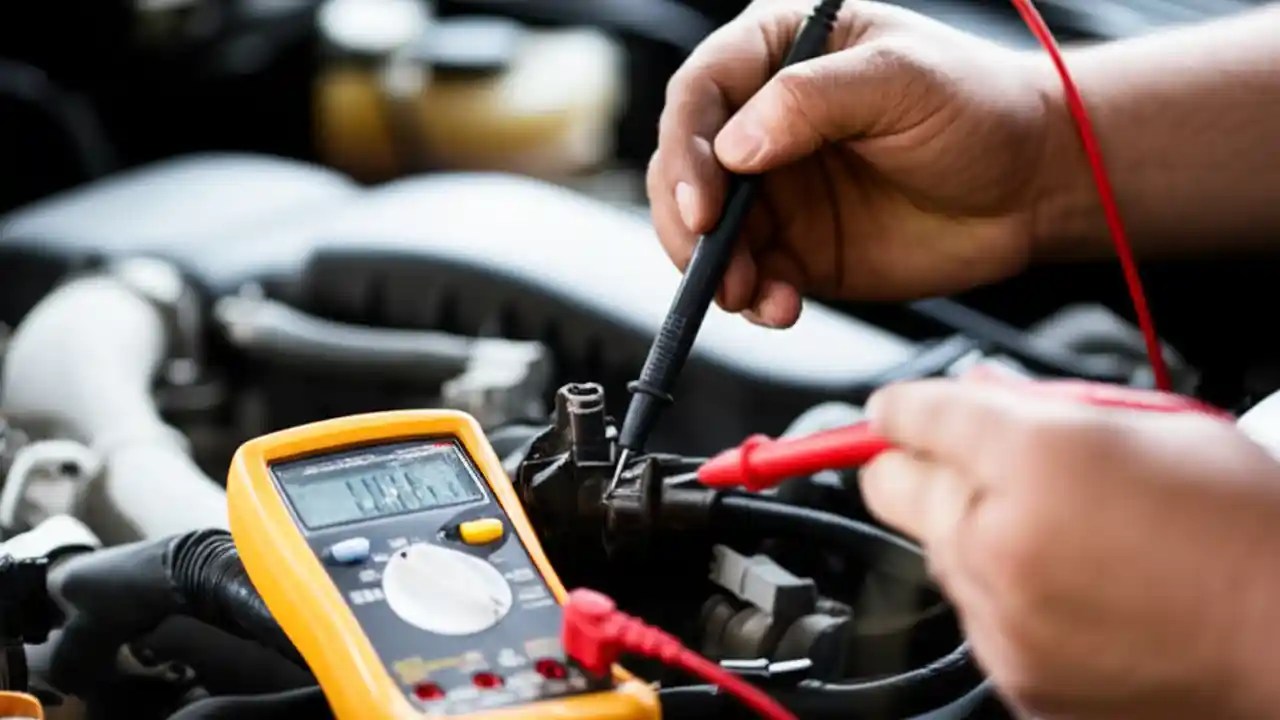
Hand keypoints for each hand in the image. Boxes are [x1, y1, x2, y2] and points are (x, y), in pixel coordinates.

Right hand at [649, 0, 1075, 327]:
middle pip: (686, 166)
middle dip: (686, 219)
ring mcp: (776, 189)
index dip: (688, 150)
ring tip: (750, 293)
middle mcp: (764, 121)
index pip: (701, 93)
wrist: (1033, 185)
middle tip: (709, 259)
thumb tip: (736, 147)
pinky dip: (754, 299)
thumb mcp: (901, 80)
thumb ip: (813, 101)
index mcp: (778, 53)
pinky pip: (750, 277)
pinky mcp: (795, 248)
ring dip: (716, 269)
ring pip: (707, 232)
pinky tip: (780, 305)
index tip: (702, 203)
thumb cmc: (980, 107)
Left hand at [860, 379, 1279, 718]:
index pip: (912, 415)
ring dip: (970, 535)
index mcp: (1038, 462)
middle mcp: (1001, 545)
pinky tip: (1075, 587)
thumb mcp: (1159, 426)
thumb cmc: (1246, 530)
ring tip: (1065, 534)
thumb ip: (1046, 402)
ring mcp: (1004, 623)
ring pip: (932, 555)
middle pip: (892, 487)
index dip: (904, 407)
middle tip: (982, 467)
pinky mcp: (1017, 678)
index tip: (899, 412)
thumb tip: (979, 388)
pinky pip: (973, 617)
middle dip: (924, 468)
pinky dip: (1002, 596)